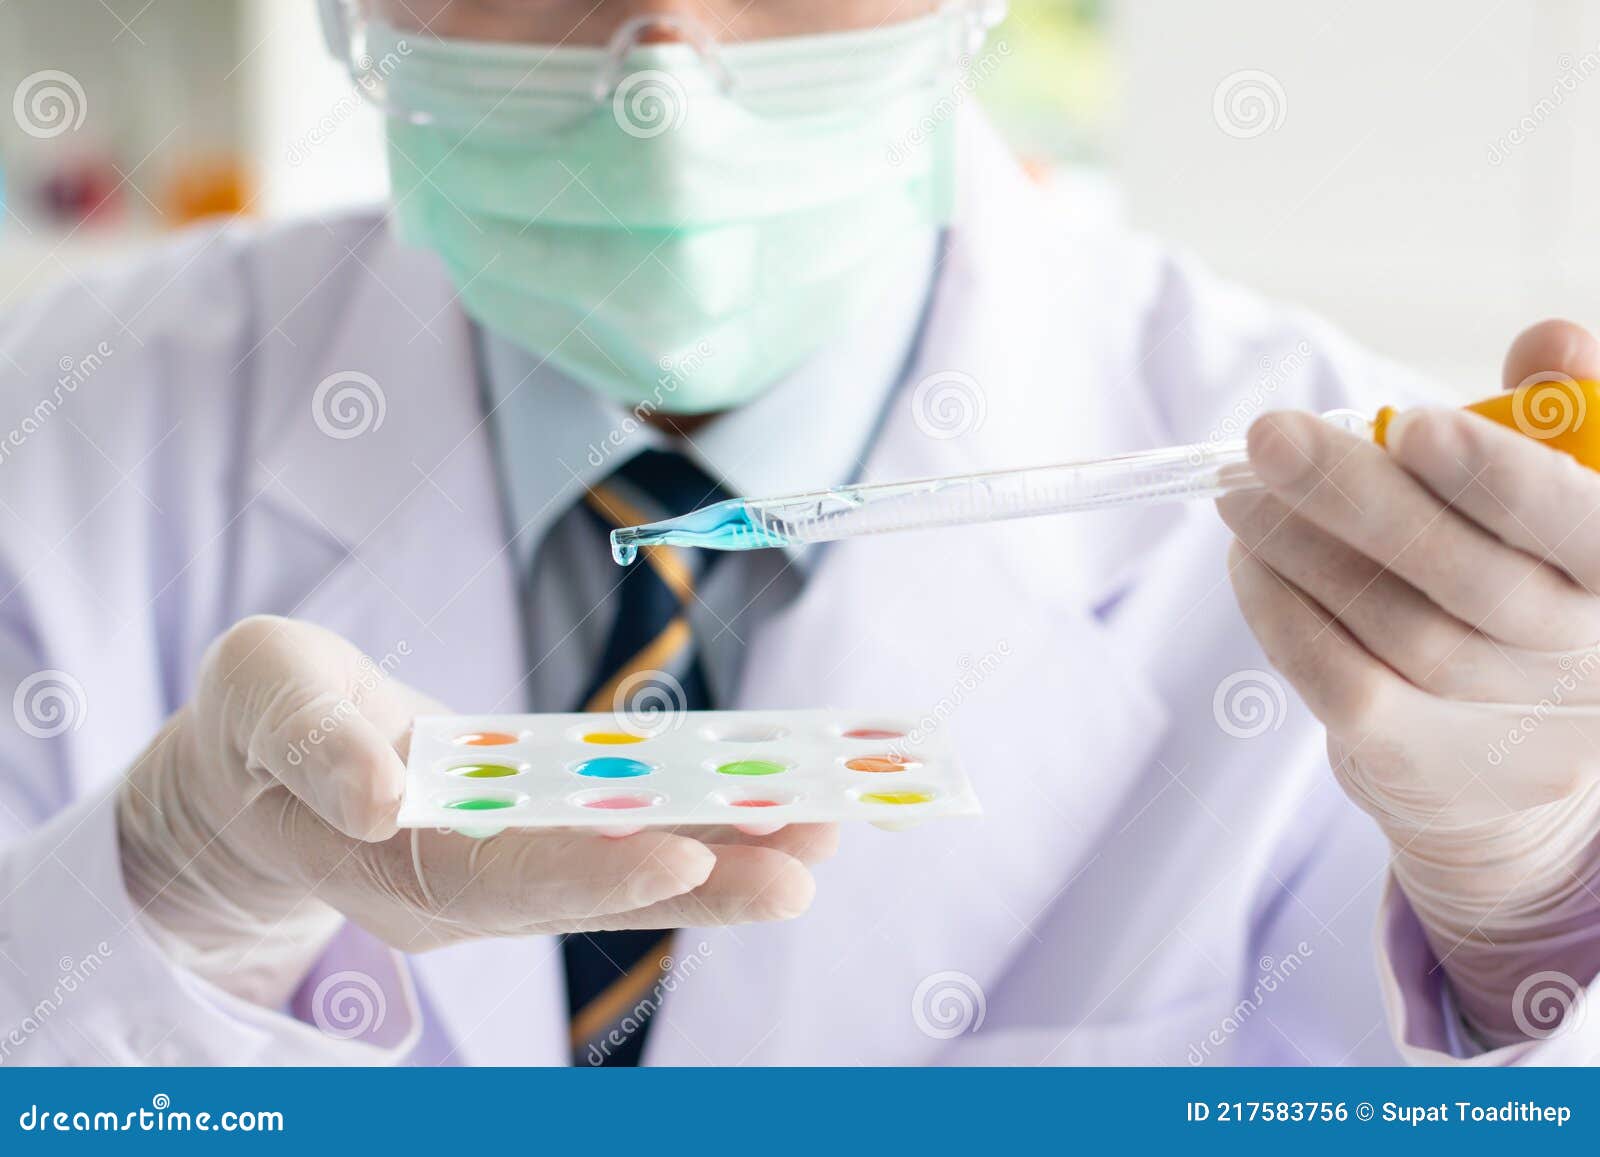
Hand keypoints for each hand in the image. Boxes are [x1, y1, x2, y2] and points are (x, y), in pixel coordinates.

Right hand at [118, 616, 833, 1007]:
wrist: (263, 762)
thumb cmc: (258, 721)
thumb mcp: (262, 697)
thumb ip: (313, 745)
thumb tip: (375, 796)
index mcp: (395, 866)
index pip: (502, 882)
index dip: (591, 873)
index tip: (680, 858)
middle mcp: (466, 891)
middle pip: (593, 898)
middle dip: (703, 884)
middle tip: (805, 864)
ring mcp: (507, 872)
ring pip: (626, 880)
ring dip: (728, 861)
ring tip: (823, 833)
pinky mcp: (539, 839)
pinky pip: (627, 843)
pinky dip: (703, 829)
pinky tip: (774, 808)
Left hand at [1219, 320, 1599, 1046]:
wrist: (1508, 763)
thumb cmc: (1529, 585)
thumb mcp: (1563, 503)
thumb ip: (1554, 421)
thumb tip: (1548, 339)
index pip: (1578, 523)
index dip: (1496, 478)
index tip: (1410, 425)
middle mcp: (1576, 652)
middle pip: (1466, 575)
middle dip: (1355, 497)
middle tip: (1268, 436)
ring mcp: (1495, 712)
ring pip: (1388, 622)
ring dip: (1298, 544)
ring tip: (1239, 489)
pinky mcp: (1415, 754)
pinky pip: (1335, 676)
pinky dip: (1280, 610)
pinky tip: (1249, 557)